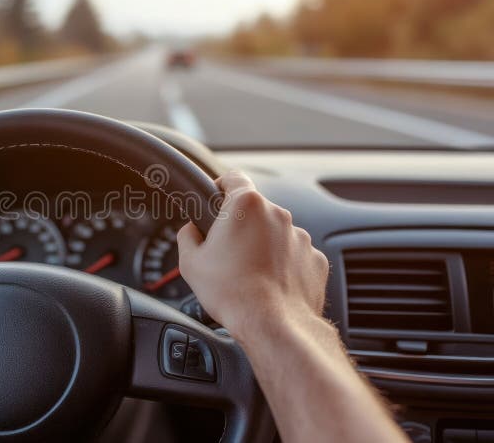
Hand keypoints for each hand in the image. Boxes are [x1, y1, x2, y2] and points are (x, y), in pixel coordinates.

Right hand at [177, 170, 328, 341]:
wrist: (272, 326)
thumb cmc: (231, 293)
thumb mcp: (190, 263)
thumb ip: (187, 236)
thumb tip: (191, 231)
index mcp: (246, 206)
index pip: (233, 177)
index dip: (222, 186)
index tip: (217, 197)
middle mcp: (277, 214)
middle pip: (255, 210)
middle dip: (241, 226)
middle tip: (226, 251)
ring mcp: (300, 237)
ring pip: (276, 234)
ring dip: (263, 246)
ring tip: (249, 275)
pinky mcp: (315, 259)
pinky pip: (294, 256)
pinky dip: (283, 266)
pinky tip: (269, 285)